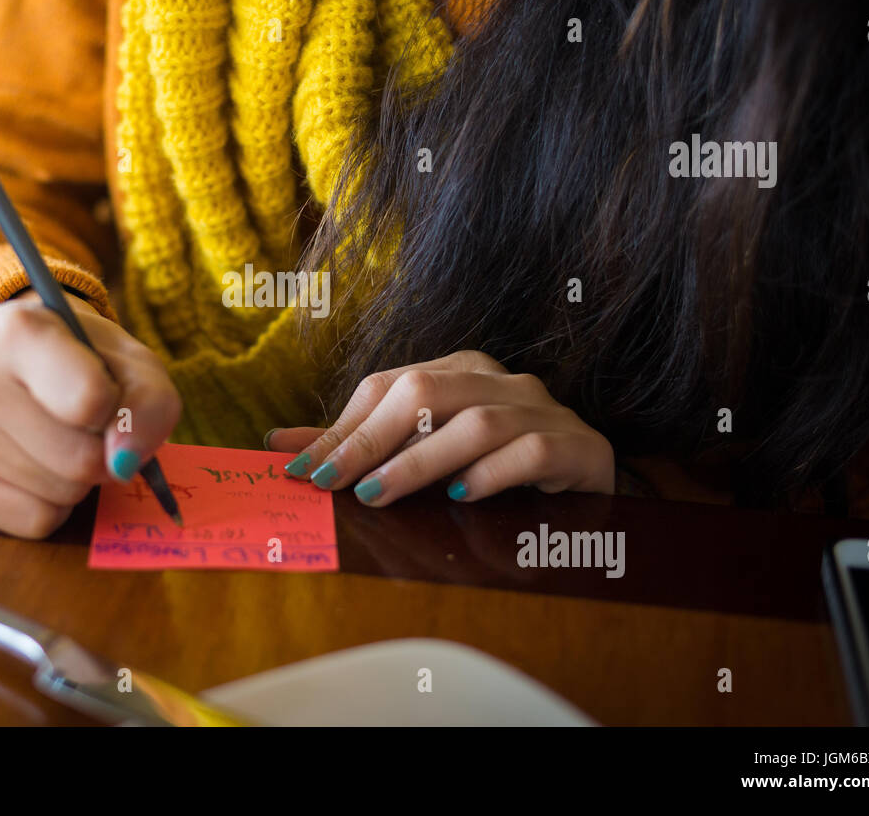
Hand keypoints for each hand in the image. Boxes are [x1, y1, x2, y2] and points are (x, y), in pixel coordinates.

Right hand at [0, 290, 180, 536]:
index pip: (90, 402)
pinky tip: (43, 466)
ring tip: (66, 439)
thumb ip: (149, 406)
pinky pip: (33, 520)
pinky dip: (54, 505)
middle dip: (104, 454)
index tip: (108, 396)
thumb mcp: (136, 365)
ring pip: (57, 494)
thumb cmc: (91, 362)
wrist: (33, 361)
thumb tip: (123, 464)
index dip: (117, 410)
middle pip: (77, 460)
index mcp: (17, 330)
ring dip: (81, 480)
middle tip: (95, 429)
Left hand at [266, 350, 612, 505]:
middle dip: (370, 440)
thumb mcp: (425, 452)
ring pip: (475, 422)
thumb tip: (279, 447)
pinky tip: (459, 496)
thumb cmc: (496, 468)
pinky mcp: (579, 448)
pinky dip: (491, 472)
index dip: (342, 428)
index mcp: (461, 371)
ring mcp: (545, 411)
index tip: (302, 471)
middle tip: (333, 485)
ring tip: (377, 494)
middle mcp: (501, 382)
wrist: (588, 488)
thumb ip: (357, 447)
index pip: (390, 387)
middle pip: (425, 393)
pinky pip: (531, 451)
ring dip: (419, 461)